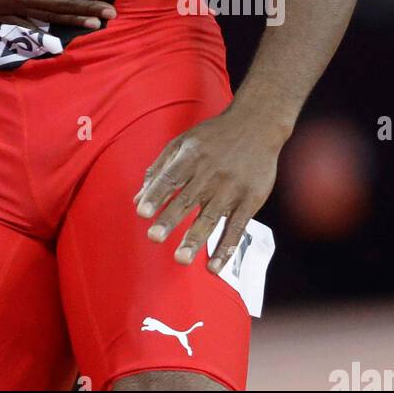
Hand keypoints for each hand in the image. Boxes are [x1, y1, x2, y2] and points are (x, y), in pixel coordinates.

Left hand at [133, 108, 280, 271]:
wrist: (256, 125)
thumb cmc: (213, 135)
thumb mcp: (183, 142)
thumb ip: (159, 168)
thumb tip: (138, 200)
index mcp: (191, 156)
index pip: (170, 178)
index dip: (156, 195)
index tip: (142, 212)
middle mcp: (211, 173)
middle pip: (188, 199)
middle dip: (170, 219)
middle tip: (154, 237)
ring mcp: (232, 188)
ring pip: (211, 217)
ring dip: (195, 239)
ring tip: (181, 259)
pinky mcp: (250, 201)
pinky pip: (236, 228)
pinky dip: (225, 248)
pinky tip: (213, 266)